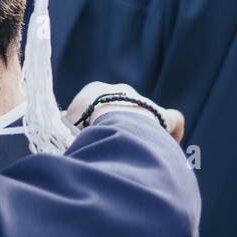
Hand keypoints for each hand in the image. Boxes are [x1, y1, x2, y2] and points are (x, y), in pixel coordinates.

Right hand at [67, 82, 184, 141]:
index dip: (87, 121)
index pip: (89, 103)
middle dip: (114, 121)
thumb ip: (67, 124)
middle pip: (117, 106)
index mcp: (95, 89)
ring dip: (138, 128)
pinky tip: (168, 142)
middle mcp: (121, 90)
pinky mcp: (163, 114)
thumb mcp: (67, 123)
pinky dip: (173, 131)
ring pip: (143, 113)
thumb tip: (63, 127)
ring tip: (133, 147)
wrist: (112, 123)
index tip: (84, 135)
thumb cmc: (84, 124)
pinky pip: (173, 120)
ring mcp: (143, 101)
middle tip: (109, 141)